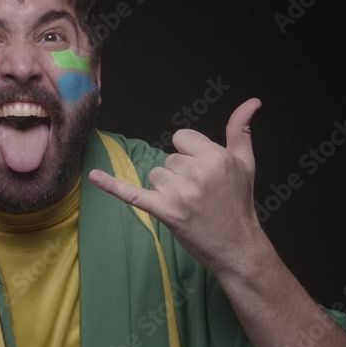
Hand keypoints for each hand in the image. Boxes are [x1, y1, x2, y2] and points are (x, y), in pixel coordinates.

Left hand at [88, 98, 263, 276]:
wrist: (237, 245)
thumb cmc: (239, 202)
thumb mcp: (245, 162)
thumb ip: (241, 129)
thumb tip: (252, 101)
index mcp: (215, 157)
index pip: (182, 138)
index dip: (190, 153)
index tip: (203, 172)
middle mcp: (196, 173)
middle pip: (168, 159)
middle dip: (180, 174)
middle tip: (200, 194)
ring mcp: (178, 193)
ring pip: (155, 175)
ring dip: (167, 188)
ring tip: (189, 204)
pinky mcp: (164, 211)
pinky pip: (132, 194)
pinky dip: (111, 185)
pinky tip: (93, 176)